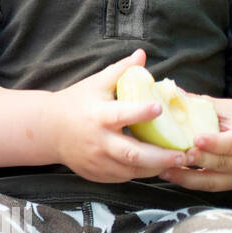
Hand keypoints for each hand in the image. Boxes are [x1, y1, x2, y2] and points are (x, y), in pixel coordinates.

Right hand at [49, 48, 188, 182]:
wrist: (48, 130)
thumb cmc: (76, 103)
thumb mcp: (95, 84)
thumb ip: (120, 71)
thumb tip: (142, 54)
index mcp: (98, 116)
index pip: (121, 115)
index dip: (140, 112)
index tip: (159, 108)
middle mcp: (98, 141)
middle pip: (132, 154)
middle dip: (160, 156)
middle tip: (183, 154)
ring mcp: (97, 161)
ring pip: (131, 170)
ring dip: (156, 168)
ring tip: (178, 162)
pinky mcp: (97, 173)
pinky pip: (123, 177)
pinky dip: (141, 173)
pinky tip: (157, 167)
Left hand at [157, 96, 231, 191]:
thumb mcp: (227, 107)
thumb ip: (201, 104)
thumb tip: (172, 92)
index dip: (215, 143)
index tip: (196, 139)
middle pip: (222, 164)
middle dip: (197, 161)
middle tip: (173, 155)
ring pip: (212, 181)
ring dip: (186, 177)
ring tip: (163, 169)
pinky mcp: (229, 184)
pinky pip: (207, 186)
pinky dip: (188, 182)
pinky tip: (169, 174)